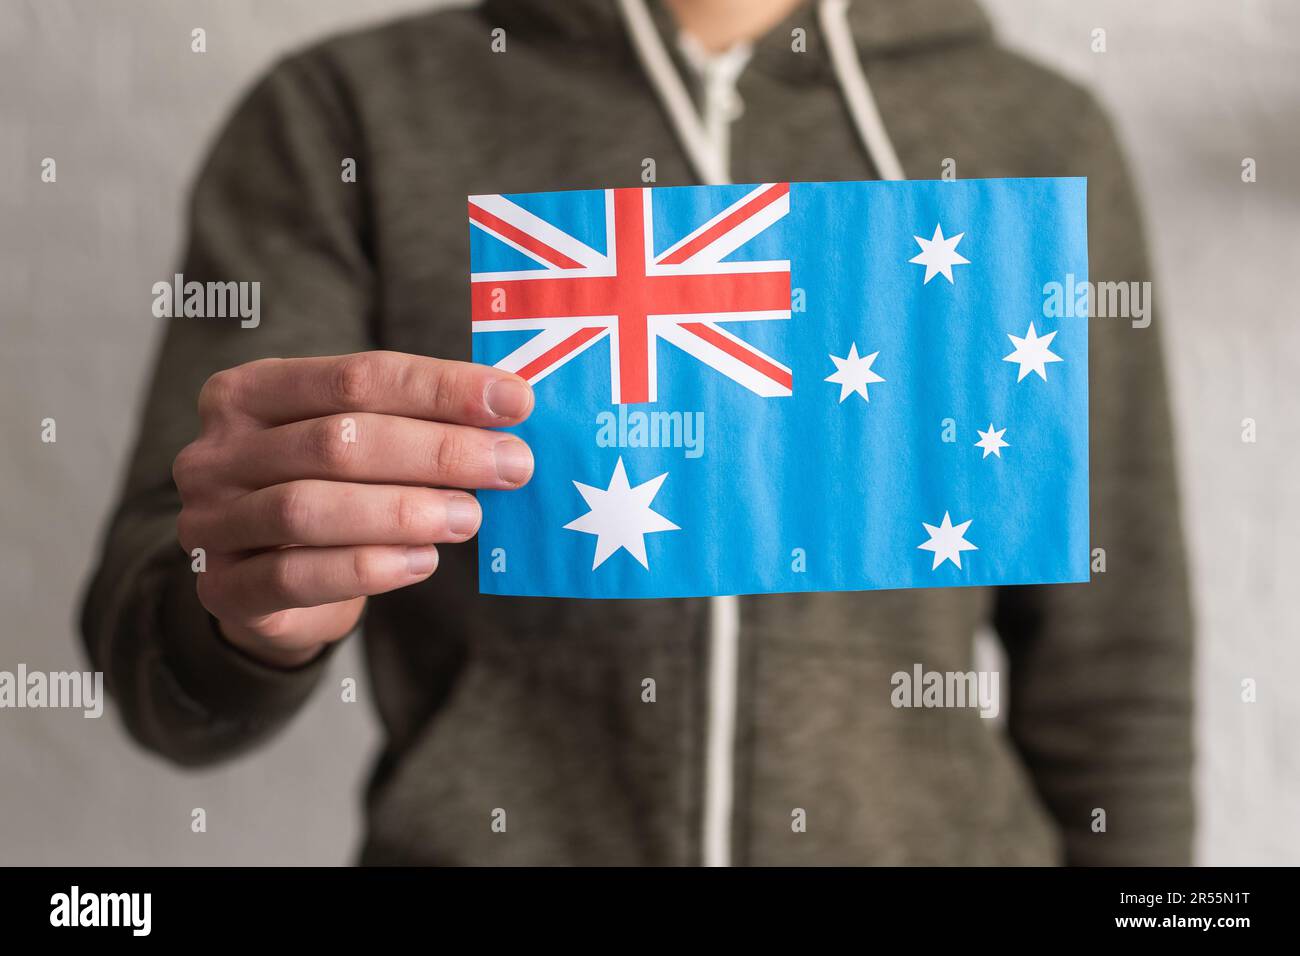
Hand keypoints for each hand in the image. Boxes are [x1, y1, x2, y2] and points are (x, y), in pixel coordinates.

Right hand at [173, 351, 533, 666]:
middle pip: (337, 440)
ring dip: (404, 511)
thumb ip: (413, 423)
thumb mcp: (359, 445)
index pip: (356, 377)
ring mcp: (209, 521)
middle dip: (437, 451)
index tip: (515, 401)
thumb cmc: (330, 494)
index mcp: (251, 391)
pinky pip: (295, 576)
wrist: (268, 586)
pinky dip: (367, 568)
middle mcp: (216, 450)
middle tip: (512, 465)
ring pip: (309, 508)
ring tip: (470, 517)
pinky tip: (423, 562)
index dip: (441, 387)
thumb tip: (510, 413)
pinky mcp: (224, 589)